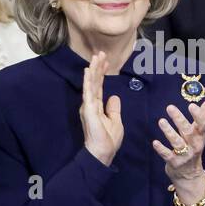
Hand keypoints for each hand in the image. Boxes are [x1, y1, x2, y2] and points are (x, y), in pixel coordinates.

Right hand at [80, 51, 123, 165]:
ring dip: (93, 69)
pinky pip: (88, 91)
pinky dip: (89, 80)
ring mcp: (88, 106)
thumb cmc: (108, 139)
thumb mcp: (115, 121)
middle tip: (100, 53)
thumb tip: (114, 96)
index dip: (102, 73)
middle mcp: (91, 104)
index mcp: (97, 106)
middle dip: (98, 67)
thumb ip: (113, 108)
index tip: (106, 61)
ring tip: (96, 56)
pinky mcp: (88, 109)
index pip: (100, 86)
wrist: (103, 152)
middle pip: (95, 82)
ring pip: (91, 83)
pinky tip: (89, 70)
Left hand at [152, 101, 204, 205]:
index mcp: (201, 136)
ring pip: (177, 142)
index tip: (191, 105)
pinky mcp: (174, 162)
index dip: (198, 115)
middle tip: (170, 107)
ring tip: (161, 121)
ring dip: (169, 132)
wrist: (190, 174)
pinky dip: (161, 149)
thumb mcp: (200, 134)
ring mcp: (184, 155)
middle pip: (188, 131)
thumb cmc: (193, 148)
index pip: (202, 125)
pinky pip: (167, 155)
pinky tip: (155, 142)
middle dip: (179, 119)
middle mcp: (194, 145)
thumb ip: (204, 117)